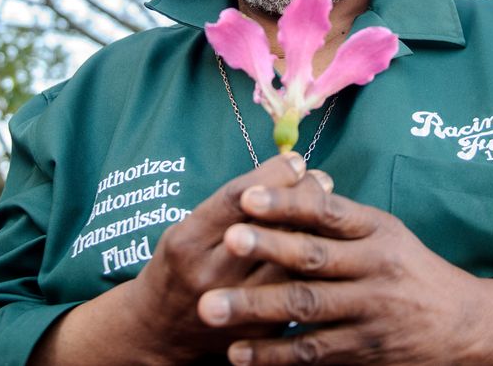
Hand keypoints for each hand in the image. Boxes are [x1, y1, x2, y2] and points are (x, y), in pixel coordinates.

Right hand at [121, 152, 331, 362]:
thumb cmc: (180, 266)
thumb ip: (229, 207)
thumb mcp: (186, 229)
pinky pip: (296, 289)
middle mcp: (211, 274)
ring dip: (316, 228)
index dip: (272, 175)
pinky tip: (324, 244)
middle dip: (302, 198)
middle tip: (320, 180)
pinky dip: (313, 264)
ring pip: (290, 261)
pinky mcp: (260, 329)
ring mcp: (237, 307)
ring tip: (329, 209)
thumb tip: (288, 173)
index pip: (235, 200)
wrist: (163, 331)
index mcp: (188, 243)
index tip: (296, 161)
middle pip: (269, 228)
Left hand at [195, 180, 492, 364]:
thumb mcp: (386, 233)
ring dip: (255, 307)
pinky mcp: (364, 351)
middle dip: (267, 248)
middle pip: (314, 257)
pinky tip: (238, 354)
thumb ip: (339, 218)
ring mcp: (370, 311)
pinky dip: (273, 354)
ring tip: (210, 308)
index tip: (247, 195)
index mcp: (376, 231)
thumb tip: (285, 186)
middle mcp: (375, 268)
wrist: (465, 327)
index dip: (287, 203)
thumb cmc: (411, 270)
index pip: (327, 211)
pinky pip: (312, 351)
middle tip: (227, 241)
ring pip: (307, 307)